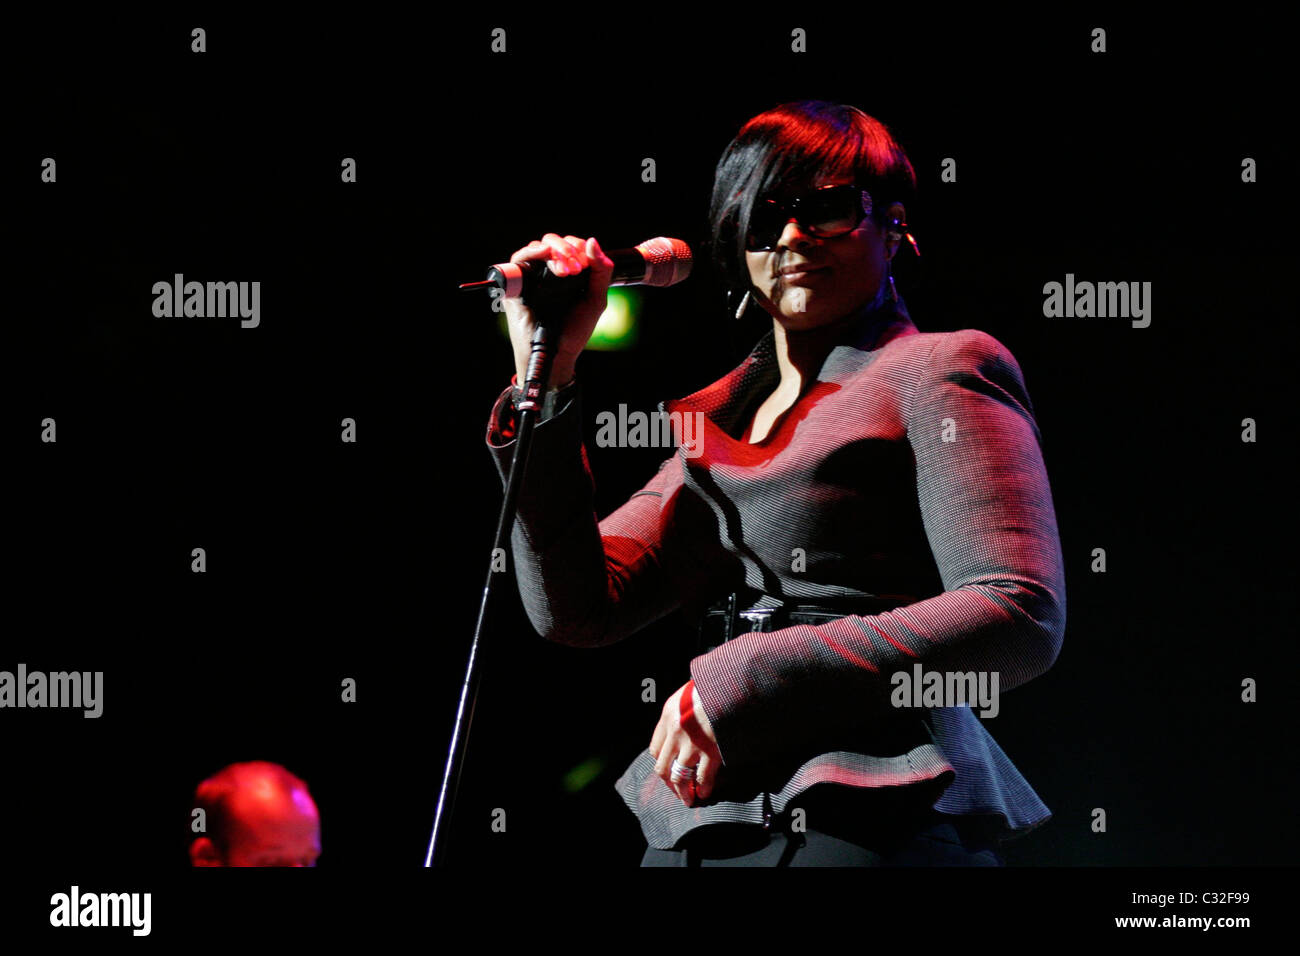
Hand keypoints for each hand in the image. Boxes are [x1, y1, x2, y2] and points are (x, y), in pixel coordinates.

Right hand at [502, 234, 613, 388]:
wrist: (558, 351)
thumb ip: (601, 272)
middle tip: (576, 268)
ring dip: (555, 251)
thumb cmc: (575, 329)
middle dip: (568, 249)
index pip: (572, 246)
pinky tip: (545, 253)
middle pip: (555, 242)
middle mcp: (550, 271)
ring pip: (540, 246)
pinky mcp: (517, 284)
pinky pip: (519, 258)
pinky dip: (532, 252)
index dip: (580, 248)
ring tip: (566, 271)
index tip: (586, 264)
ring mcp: (533, 276)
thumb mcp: (596, 299)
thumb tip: (593, 242)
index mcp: (569, 272)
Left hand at [649, 680, 720, 805]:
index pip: (655, 748)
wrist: (731, 683)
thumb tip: (684, 720)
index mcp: (668, 716)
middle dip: (669, 783)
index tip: (668, 768)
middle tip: (676, 790)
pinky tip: (705, 794)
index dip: (661, 762)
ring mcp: (692, 743)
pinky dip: (703, 789)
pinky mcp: (711, 751)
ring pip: (680, 777)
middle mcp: (675, 732)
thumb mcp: (688, 692)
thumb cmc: (712, 685)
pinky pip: (702, 777)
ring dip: (683, 792)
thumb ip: (682, 709)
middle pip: (663, 768)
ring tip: (688, 800)